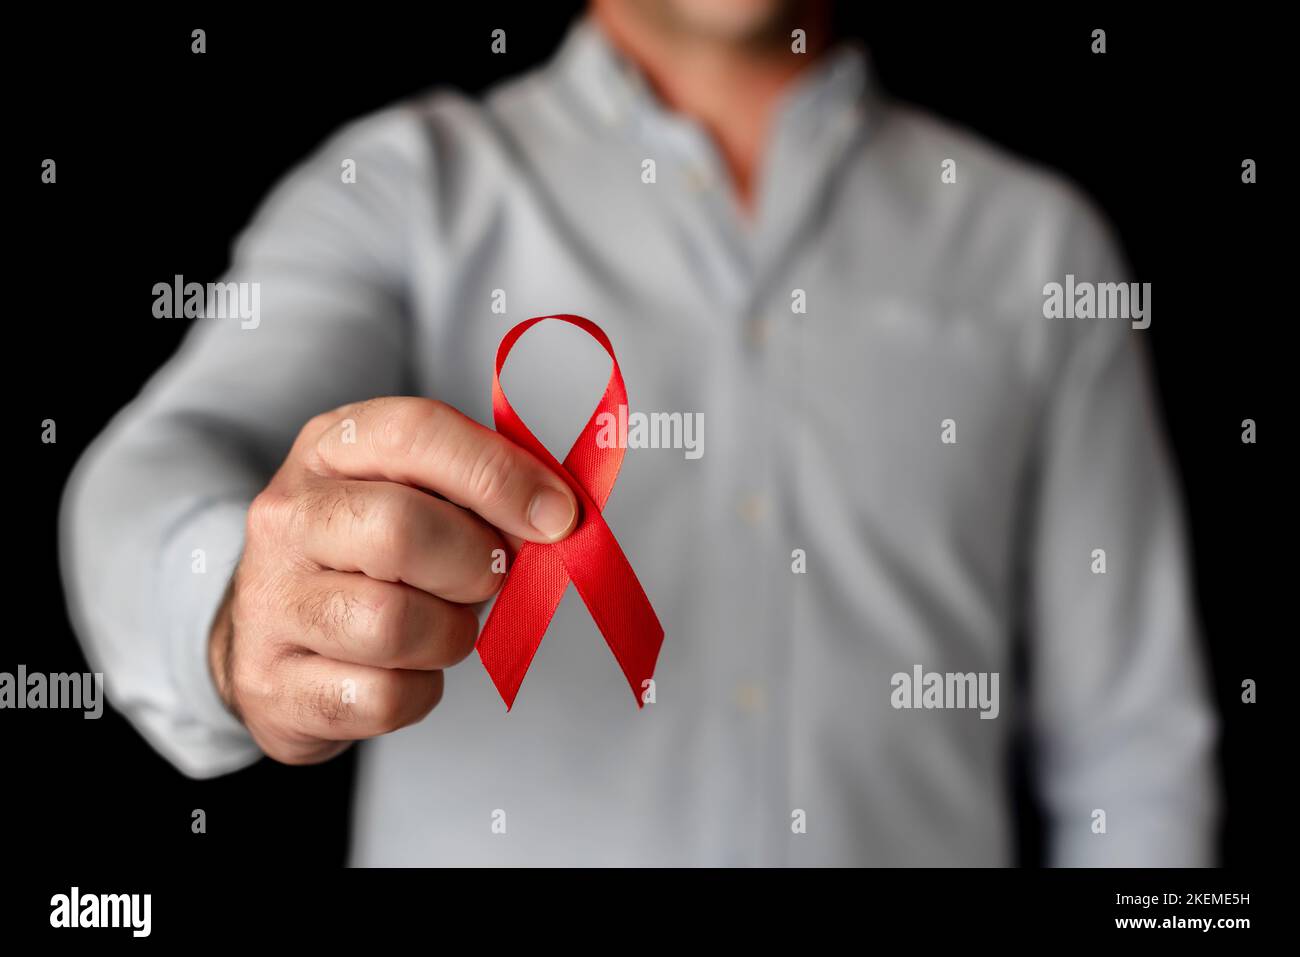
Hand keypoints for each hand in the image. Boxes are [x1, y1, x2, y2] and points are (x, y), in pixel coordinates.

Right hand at [207, 396, 578, 763]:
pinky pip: (382, 697)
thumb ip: (481, 490)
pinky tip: (404, 672)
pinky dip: (418, 692)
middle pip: (401, 529)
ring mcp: (271, 602)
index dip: (499, 474)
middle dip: (474, 564)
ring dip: (448, 635)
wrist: (265, 639)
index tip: (557, 516)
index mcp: (330, 448)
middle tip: (488, 579)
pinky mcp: (274, 685)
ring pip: (392, 624)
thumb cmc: (365, 559)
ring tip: (441, 627)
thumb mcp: (413, 495)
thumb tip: (556, 514)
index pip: (417, 433)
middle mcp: (287, 516)